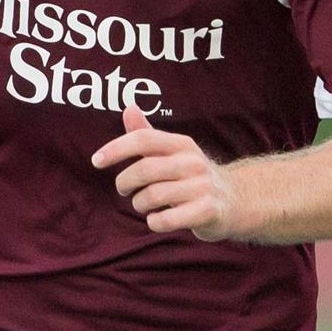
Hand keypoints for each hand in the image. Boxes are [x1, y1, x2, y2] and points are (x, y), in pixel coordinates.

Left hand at [90, 104, 249, 240]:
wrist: (235, 200)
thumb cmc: (192, 176)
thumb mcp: (173, 153)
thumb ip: (147, 135)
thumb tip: (128, 108)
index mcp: (182, 144)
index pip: (143, 139)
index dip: (116, 148)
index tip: (96, 161)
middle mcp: (193, 162)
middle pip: (145, 169)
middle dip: (125, 182)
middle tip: (124, 190)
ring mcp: (202, 187)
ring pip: (153, 196)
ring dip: (139, 204)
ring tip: (143, 205)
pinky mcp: (207, 211)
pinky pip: (167, 220)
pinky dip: (154, 222)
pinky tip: (156, 219)